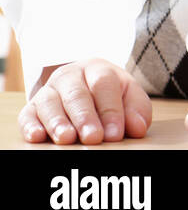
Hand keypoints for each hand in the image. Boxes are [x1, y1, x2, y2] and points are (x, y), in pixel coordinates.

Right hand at [19, 59, 151, 143]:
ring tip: (67, 139)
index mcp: (97, 70)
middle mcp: (70, 77)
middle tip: (93, 138)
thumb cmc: (110, 95)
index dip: (110, 110)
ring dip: (58, 122)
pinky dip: (30, 126)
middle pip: (76, 95)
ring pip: (50, 103)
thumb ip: (137, 110)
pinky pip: (27, 114)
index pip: (103, 85)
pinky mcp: (31, 107)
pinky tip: (37, 136)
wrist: (82, 83)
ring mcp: (48, 91)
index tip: (115, 134)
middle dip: (85, 117)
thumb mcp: (129, 96)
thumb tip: (138, 128)